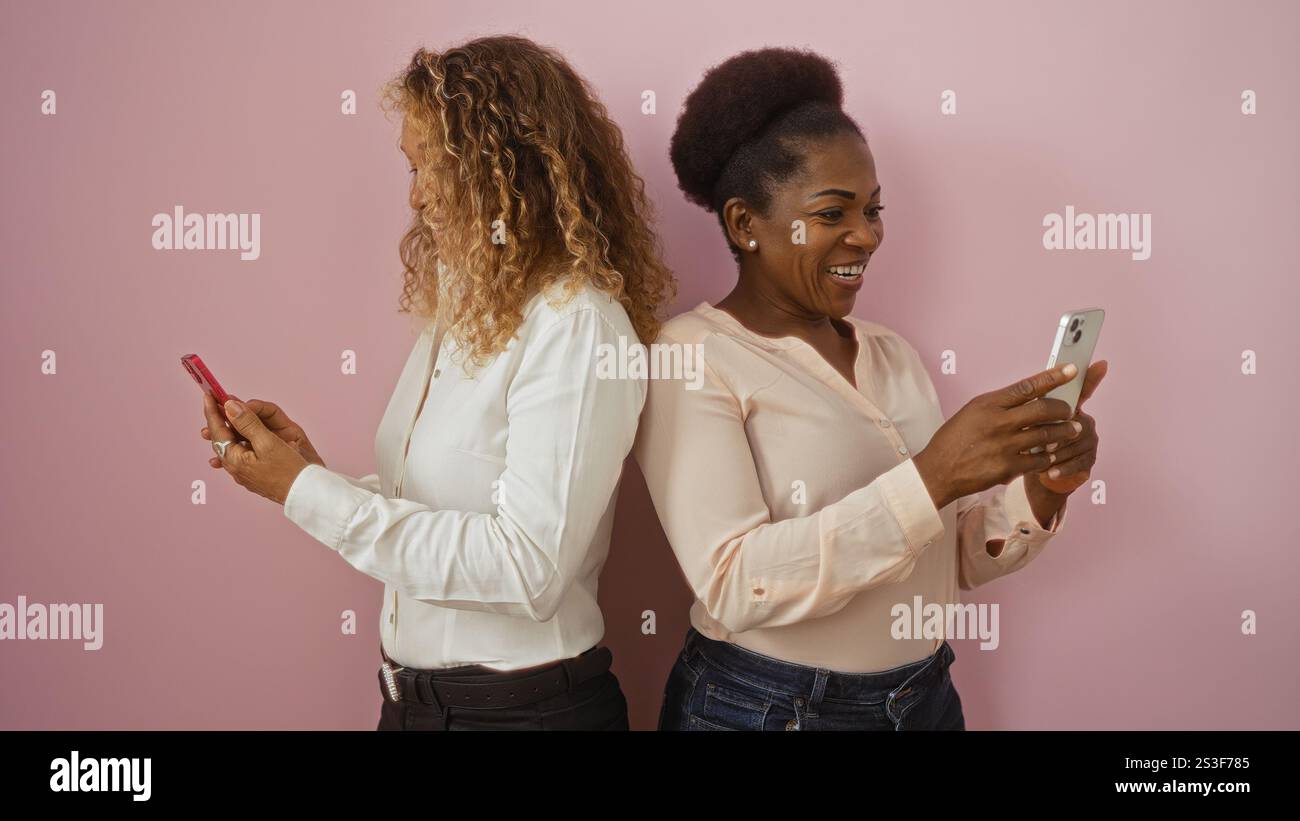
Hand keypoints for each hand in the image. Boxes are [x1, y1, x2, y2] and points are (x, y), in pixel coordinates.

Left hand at [202, 393, 309, 505]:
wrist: (304, 495)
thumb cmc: (290, 471)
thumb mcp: (268, 442)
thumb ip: (247, 423)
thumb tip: (230, 407)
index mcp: (234, 459)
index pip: (218, 429)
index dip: (213, 411)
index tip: (208, 395)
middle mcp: (235, 468)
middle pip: (221, 439)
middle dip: (219, 419)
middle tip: (218, 402)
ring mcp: (244, 475)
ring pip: (230, 447)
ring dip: (228, 430)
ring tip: (225, 417)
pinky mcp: (254, 477)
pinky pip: (240, 456)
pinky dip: (237, 443)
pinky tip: (236, 443)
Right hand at [913, 363, 1082, 509]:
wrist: (938, 471)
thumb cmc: (954, 440)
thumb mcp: (972, 412)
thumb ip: (1000, 405)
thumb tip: (1030, 396)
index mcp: (988, 404)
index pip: (1027, 386)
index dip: (1052, 377)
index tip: (1070, 370)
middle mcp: (997, 422)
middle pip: (1043, 409)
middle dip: (1064, 409)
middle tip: (1071, 410)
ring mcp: (1004, 445)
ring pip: (1047, 435)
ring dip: (1065, 432)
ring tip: (1073, 430)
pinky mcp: (1007, 467)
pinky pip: (1039, 460)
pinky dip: (1049, 457)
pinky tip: (1051, 455)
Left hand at [1032, 360, 1106, 494]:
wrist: (1034, 471)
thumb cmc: (1027, 442)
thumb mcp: (1022, 423)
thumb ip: (1026, 409)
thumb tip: (1022, 396)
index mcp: (1068, 406)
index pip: (1082, 388)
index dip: (1091, 377)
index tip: (1101, 364)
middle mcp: (1084, 420)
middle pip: (1076, 421)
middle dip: (1057, 431)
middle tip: (1041, 441)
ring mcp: (1089, 440)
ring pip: (1077, 443)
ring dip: (1057, 453)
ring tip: (1040, 459)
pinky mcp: (1089, 460)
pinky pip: (1079, 463)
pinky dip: (1062, 468)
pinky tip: (1049, 472)